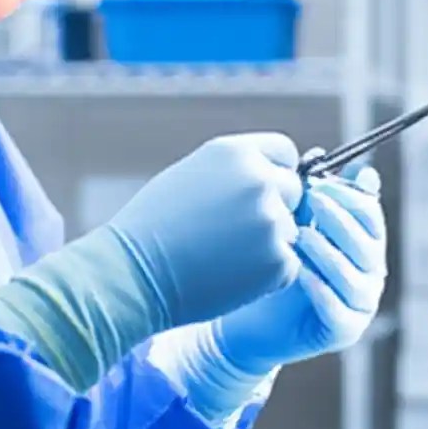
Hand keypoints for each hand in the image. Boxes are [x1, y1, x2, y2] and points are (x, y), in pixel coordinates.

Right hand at [109, 133, 303, 326]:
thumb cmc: (152, 227)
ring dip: (269, 243)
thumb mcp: (192, 175)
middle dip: (276, 208)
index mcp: (237, 153)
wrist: (134, 274)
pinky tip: (231, 276)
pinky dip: (267, 274)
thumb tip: (268, 178)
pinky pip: (287, 264)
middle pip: (294, 190)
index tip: (262, 192)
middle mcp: (260, 180)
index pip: (285, 152)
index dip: (275, 172)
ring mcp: (272, 222)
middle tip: (237, 232)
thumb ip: (234, 171)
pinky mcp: (278, 262)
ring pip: (290, 230)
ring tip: (225, 256)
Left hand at [211, 164, 386, 374]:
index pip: (371, 216)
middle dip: (341, 220)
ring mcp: (360, 305)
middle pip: (369, 244)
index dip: (350, 196)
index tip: (320, 181)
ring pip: (356, 277)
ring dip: (330, 254)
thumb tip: (325, 154)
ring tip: (300, 237)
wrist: (247, 317)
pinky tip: (300, 274)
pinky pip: (339, 312)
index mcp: (363, 243)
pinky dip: (322, 292)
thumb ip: (314, 197)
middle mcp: (370, 273)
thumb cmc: (274, 263)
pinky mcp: (343, 332)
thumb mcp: (293, 224)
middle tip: (313, 201)